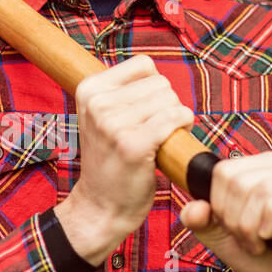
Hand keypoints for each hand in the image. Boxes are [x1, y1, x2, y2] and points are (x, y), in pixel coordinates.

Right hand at [55, 54, 194, 265]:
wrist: (100, 206)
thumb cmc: (109, 161)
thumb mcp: (100, 117)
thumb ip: (121, 91)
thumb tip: (155, 72)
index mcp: (88, 89)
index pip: (143, 65)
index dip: (153, 88)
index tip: (144, 112)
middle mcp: (98, 103)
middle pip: (160, 82)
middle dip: (165, 105)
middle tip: (151, 131)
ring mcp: (113, 123)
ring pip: (171, 99)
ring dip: (174, 119)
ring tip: (156, 140)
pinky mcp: (133, 144)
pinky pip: (175, 117)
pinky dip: (183, 127)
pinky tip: (170, 143)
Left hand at [179, 152, 271, 271]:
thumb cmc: (266, 258)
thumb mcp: (222, 239)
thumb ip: (200, 221)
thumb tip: (195, 208)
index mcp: (266, 168)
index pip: (225, 171)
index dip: (219, 205)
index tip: (231, 227)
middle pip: (240, 181)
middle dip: (235, 219)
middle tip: (247, 240)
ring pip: (262, 189)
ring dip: (250, 226)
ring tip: (260, 243)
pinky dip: (268, 225)